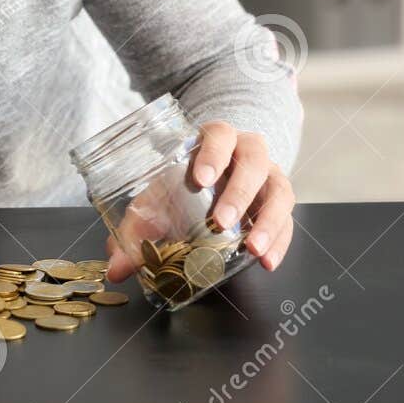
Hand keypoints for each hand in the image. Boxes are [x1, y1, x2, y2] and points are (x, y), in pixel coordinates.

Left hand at [104, 120, 294, 281]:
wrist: (219, 174)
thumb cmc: (186, 182)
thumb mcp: (161, 196)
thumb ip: (137, 227)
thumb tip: (114, 268)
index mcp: (215, 139)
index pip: (219, 134)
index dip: (212, 153)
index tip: (201, 179)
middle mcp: (247, 151)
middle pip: (253, 160)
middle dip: (238, 192)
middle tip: (221, 222)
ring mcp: (269, 175)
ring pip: (279, 189)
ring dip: (268, 220)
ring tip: (252, 248)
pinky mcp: (280, 201)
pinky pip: (288, 219)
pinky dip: (280, 240)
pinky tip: (267, 261)